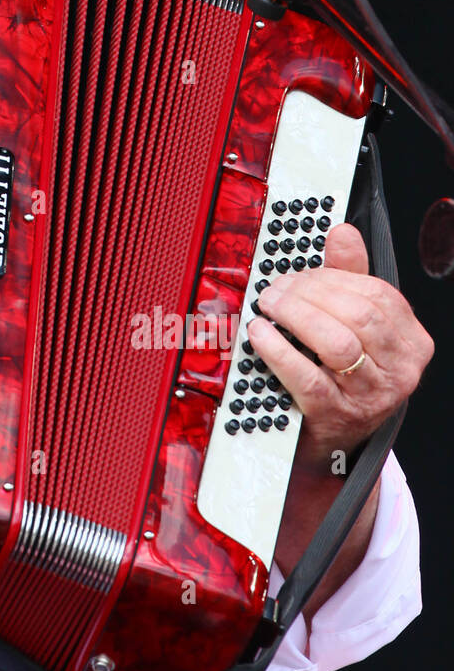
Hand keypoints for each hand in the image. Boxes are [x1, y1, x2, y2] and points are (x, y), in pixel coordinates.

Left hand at [246, 223, 433, 470]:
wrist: (336, 438)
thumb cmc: (346, 372)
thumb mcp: (356, 324)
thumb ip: (351, 276)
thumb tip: (343, 232)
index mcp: (411, 341)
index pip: (377, 295)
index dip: (331, 278)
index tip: (297, 274)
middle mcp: (399, 370)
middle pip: (357, 316)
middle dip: (309, 294)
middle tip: (275, 289)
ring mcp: (371, 396)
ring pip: (337, 344)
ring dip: (295, 316)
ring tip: (266, 306)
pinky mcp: (336, 414)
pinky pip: (307, 376)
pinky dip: (279, 350)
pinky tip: (260, 334)